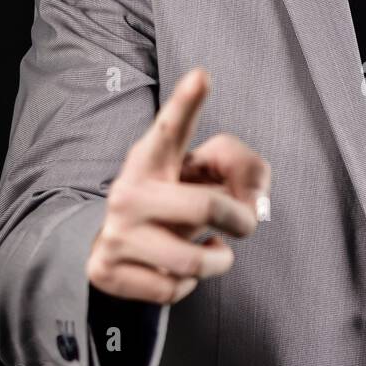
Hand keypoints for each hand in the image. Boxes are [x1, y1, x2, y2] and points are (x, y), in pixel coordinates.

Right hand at [86, 67, 271, 303]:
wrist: (118, 250)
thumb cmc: (174, 206)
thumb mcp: (204, 180)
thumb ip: (245, 171)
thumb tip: (256, 198)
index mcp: (152, 158)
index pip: (171, 128)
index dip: (187, 103)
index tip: (202, 76)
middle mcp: (129, 191)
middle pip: (207, 208)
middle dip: (241, 221)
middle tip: (244, 224)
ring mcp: (116, 232)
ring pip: (193, 260)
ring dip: (218, 261)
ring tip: (213, 251)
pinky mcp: (108, 269)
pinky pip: (173, 289)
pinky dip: (186, 286)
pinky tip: (173, 270)